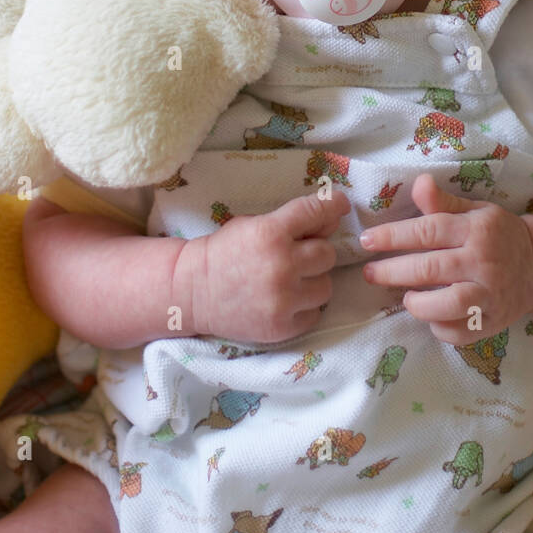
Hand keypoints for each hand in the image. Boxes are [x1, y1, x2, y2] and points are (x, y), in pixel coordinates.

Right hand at [187, 191, 351, 343]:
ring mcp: (283, 299)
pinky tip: (283, 301)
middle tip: (295, 257)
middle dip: (314, 252)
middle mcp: (282, 264)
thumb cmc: (225, 252)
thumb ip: (292, 221)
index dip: (334, 206)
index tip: (340, 206)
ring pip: (326, 285)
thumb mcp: (253, 224)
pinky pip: (315, 313)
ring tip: (289, 282)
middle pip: (328, 253)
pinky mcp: (283, 327)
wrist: (192, 291)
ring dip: (312, 282)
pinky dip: (303, 307)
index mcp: (271, 232)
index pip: (318, 211)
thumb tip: (331, 220)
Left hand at [359, 173, 532, 342]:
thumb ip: (443, 203)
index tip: (366, 241)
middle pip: (430, 268)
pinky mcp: (493, 322)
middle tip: (369, 273)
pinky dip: (439, 327)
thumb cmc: (498, 234)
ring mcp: (490, 295)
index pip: (427, 230)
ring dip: (418, 304)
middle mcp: (483, 262)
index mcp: (476, 230)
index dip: (392, 236)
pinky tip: (430, 316)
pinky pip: (459, 332)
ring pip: (448, 304)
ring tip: (406, 298)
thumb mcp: (474, 211)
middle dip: (392, 271)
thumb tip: (418, 182)